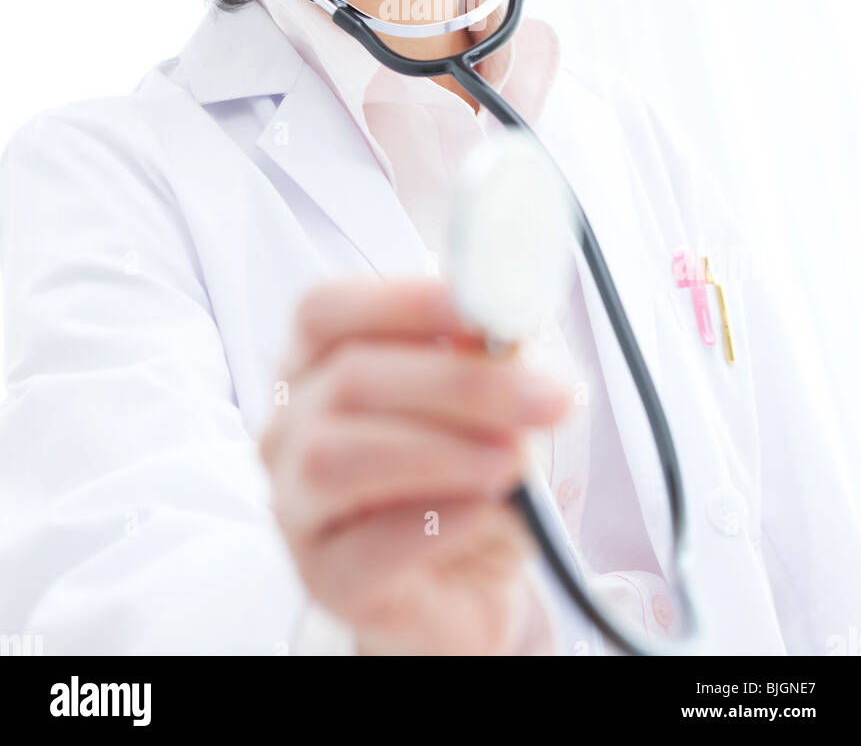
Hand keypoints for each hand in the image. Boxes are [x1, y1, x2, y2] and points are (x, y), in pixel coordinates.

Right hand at [258, 277, 570, 654]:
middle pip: (350, 379)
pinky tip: (484, 514)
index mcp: (317, 364)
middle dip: (459, 384)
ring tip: (513, 461)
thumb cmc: (468, 477)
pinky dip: (433, 523)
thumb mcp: (488, 407)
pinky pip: (363, 548)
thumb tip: (511, 332)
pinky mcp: (323, 579)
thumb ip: (488, 362)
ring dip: (440, 452)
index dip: (403, 303)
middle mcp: (291, 428)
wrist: (470, 584)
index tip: (484, 311)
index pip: (326, 311)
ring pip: (336, 458)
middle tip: (543, 397)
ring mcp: (296, 505)